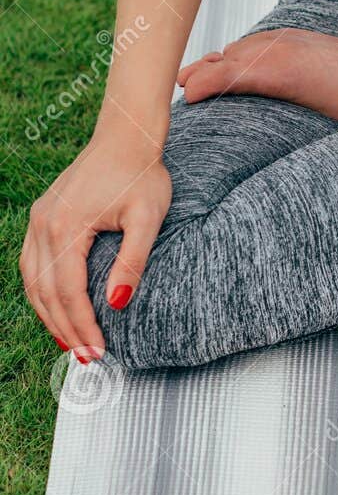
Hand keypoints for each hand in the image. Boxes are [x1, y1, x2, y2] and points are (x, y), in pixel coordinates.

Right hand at [21, 129, 171, 361]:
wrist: (127, 136)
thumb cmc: (142, 173)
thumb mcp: (148, 217)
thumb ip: (133, 262)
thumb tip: (117, 305)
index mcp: (66, 225)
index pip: (68, 291)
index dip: (81, 325)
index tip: (98, 351)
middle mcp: (43, 224)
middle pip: (45, 291)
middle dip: (64, 328)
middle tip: (86, 358)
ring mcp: (38, 219)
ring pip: (32, 280)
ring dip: (49, 314)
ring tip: (70, 343)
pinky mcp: (43, 216)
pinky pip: (32, 263)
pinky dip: (42, 291)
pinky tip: (56, 309)